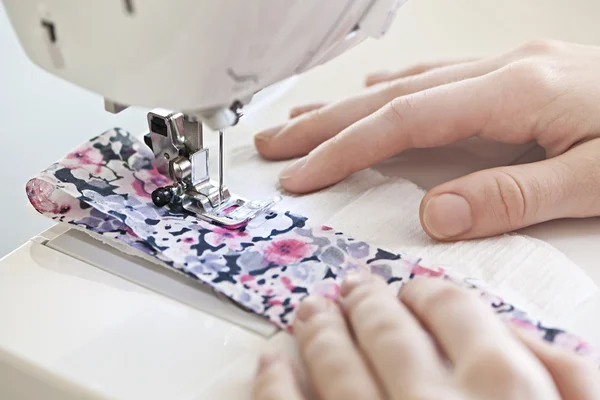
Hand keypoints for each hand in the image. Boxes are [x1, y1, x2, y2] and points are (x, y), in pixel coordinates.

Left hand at [252, 276, 599, 399]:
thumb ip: (566, 383)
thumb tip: (518, 334)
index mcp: (506, 392)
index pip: (455, 310)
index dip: (430, 294)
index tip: (412, 290)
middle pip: (388, 330)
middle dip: (365, 304)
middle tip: (348, 287)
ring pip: (334, 362)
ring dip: (317, 330)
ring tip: (308, 311)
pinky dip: (275, 382)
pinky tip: (272, 361)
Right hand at [254, 40, 599, 239]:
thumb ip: (512, 194)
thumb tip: (435, 213)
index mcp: (515, 92)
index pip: (404, 122)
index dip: (344, 149)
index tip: (300, 176)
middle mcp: (501, 71)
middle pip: (390, 97)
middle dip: (324, 123)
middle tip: (272, 142)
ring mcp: (507, 69)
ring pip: (407, 85)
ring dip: (347, 106)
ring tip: (303, 121)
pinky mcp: (516, 77)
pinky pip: (437, 80)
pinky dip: (394, 92)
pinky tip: (373, 94)